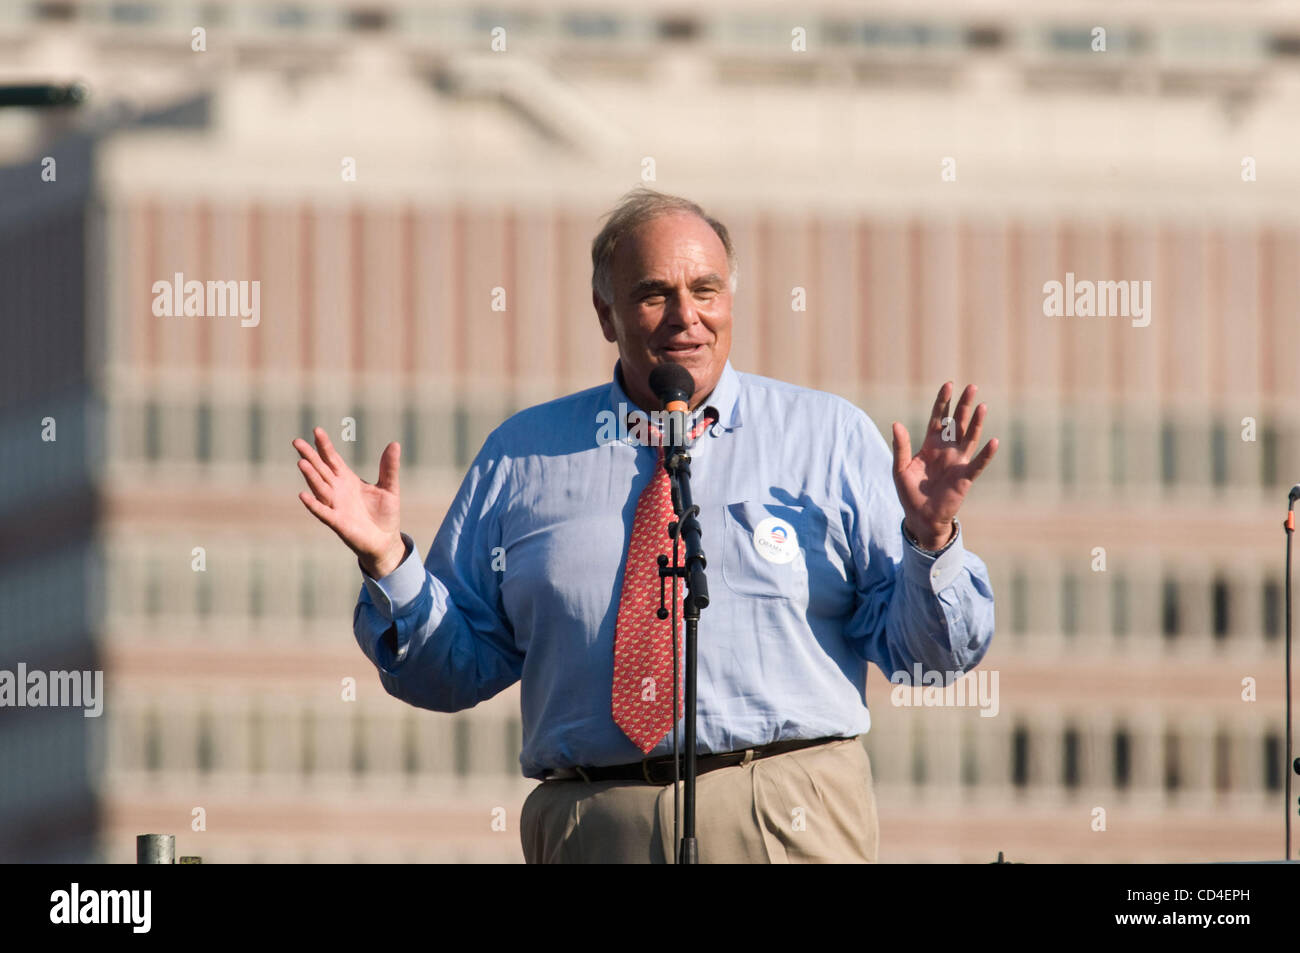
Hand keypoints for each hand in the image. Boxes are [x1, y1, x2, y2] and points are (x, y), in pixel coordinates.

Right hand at [293, 427, 404, 577]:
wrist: (385, 541)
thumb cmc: (385, 514)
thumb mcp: (390, 487)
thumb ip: (389, 467)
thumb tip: (394, 444)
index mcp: (348, 480)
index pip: (332, 459)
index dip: (325, 446)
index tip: (316, 430)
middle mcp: (338, 491)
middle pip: (321, 470)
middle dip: (310, 456)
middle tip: (297, 441)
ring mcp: (335, 506)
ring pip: (319, 488)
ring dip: (310, 476)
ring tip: (302, 462)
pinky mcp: (337, 522)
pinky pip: (323, 512)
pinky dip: (313, 504)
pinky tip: (303, 495)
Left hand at [891, 382, 997, 549]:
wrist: (920, 517)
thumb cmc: (910, 493)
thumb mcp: (899, 468)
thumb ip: (900, 446)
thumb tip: (896, 423)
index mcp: (930, 445)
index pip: (938, 418)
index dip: (943, 403)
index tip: (948, 385)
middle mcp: (946, 450)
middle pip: (957, 423)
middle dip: (963, 405)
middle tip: (972, 387)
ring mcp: (957, 462)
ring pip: (969, 438)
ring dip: (976, 423)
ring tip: (982, 405)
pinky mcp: (965, 477)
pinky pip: (977, 464)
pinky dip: (986, 454)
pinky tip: (993, 441)